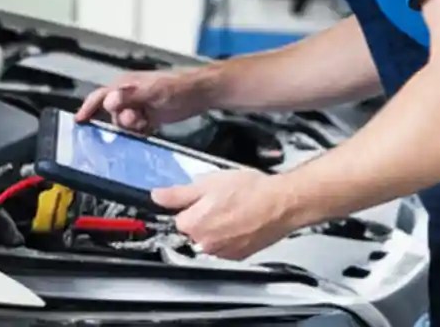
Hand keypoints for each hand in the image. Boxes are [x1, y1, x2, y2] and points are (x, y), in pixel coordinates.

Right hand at [75, 68, 208, 132]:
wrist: (200, 93)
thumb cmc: (178, 86)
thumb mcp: (153, 91)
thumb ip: (130, 95)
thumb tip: (109, 101)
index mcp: (125, 86)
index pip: (99, 97)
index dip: (86, 108)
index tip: (78, 120)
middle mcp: (129, 96)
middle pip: (112, 115)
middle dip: (121, 122)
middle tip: (136, 121)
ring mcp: (139, 106)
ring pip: (123, 123)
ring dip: (132, 128)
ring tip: (146, 123)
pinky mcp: (148, 116)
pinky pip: (136, 128)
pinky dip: (140, 131)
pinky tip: (149, 128)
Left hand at [152, 170, 304, 259]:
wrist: (282, 204)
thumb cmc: (250, 191)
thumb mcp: (208, 183)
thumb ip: (178, 193)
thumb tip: (157, 196)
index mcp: (193, 225)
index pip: (177, 218)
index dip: (188, 205)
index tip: (198, 199)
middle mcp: (205, 244)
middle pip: (192, 230)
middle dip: (201, 216)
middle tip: (219, 201)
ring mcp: (223, 253)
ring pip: (209, 238)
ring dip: (216, 227)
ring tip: (233, 210)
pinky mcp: (239, 256)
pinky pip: (225, 246)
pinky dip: (230, 236)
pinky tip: (241, 220)